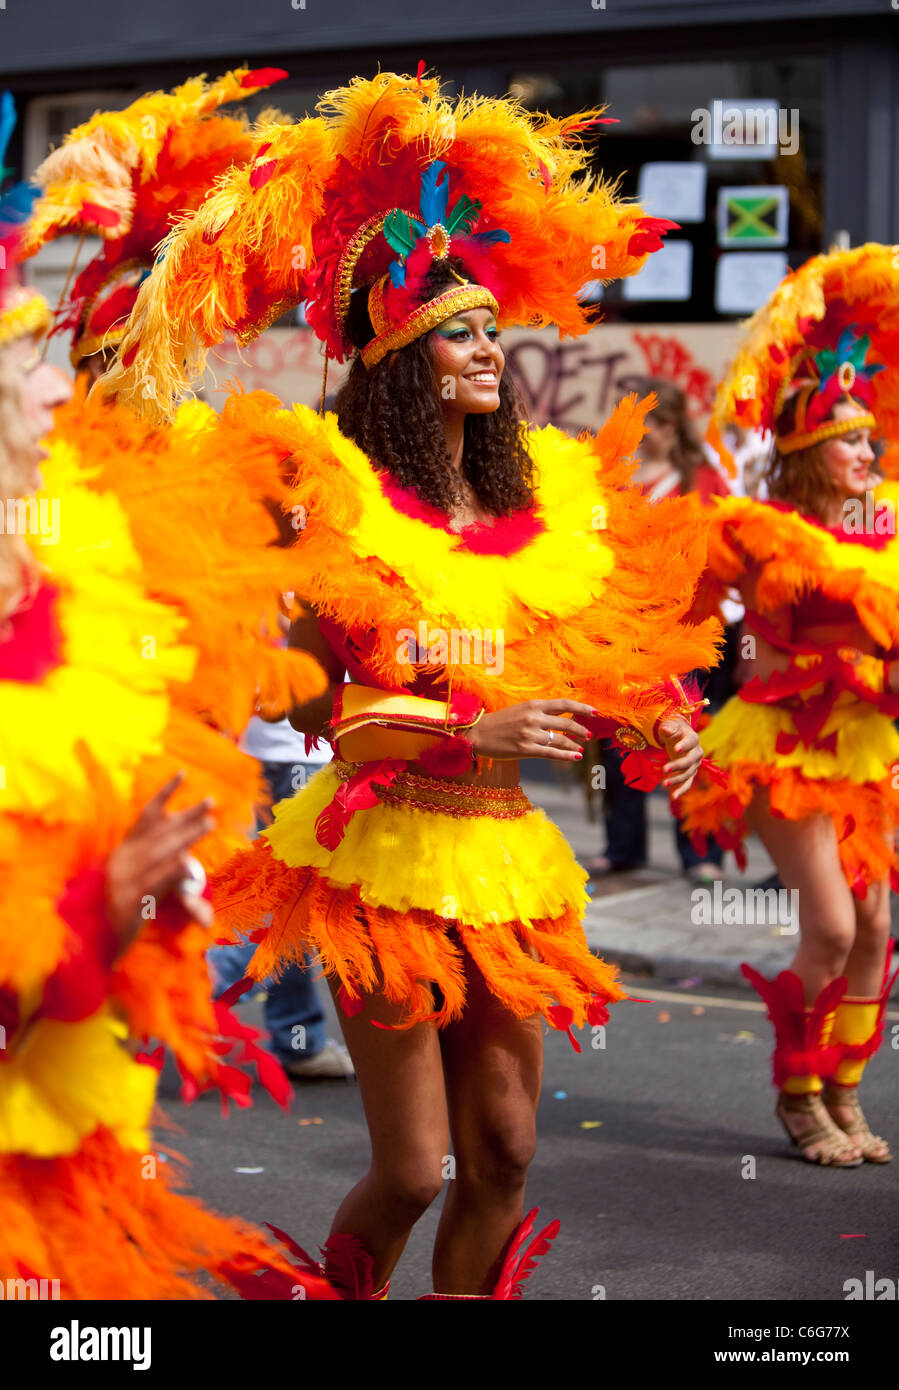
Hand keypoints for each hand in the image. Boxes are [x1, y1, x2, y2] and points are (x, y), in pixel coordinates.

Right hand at [106, 772, 215, 952]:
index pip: (145, 817)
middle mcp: (123, 861)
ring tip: (209, 823)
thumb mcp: (139, 885)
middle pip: (159, 833)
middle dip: (187, 816)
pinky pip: (155, 883)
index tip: (183, 774)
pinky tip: (188, 863)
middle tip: (210, 802)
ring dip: (186, 836)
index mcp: (124, 853)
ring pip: (160, 853)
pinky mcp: (130, 902)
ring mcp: (125, 880)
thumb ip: (163, 874)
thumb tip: (185, 859)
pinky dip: (172, 871)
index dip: (164, 794)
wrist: (89, 942)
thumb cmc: (117, 911)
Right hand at [469, 699, 594, 760]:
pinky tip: (576, 756)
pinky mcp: (526, 749)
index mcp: (533, 704)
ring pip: (560, 740)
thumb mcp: (521, 709)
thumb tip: (563, 716)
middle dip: (581, 729)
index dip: (582, 707)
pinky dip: (566, 755)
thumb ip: (541, 712)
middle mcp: (533, 718)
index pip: (564, 704)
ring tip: (581, 748)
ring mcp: (530, 734)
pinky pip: (551, 753)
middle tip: (589, 734)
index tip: (595, 712)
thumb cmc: (500, 721)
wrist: (478, 733)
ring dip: (574, 744)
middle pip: (566, 722)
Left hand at [658, 717, 702, 797]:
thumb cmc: (673, 730)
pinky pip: (687, 783)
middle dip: (677, 766)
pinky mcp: (689, 774)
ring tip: (663, 784)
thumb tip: (665, 729)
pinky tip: (673, 797)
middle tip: (664, 769)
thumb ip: (668, 727)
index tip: (675, 749)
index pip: (691, 742)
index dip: (684, 745)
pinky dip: (681, 790)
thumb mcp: (669, 726)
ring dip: (676, 780)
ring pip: (688, 774)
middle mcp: (697, 752)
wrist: (678, 737)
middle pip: (689, 761)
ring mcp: (694, 765)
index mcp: (693, 738)